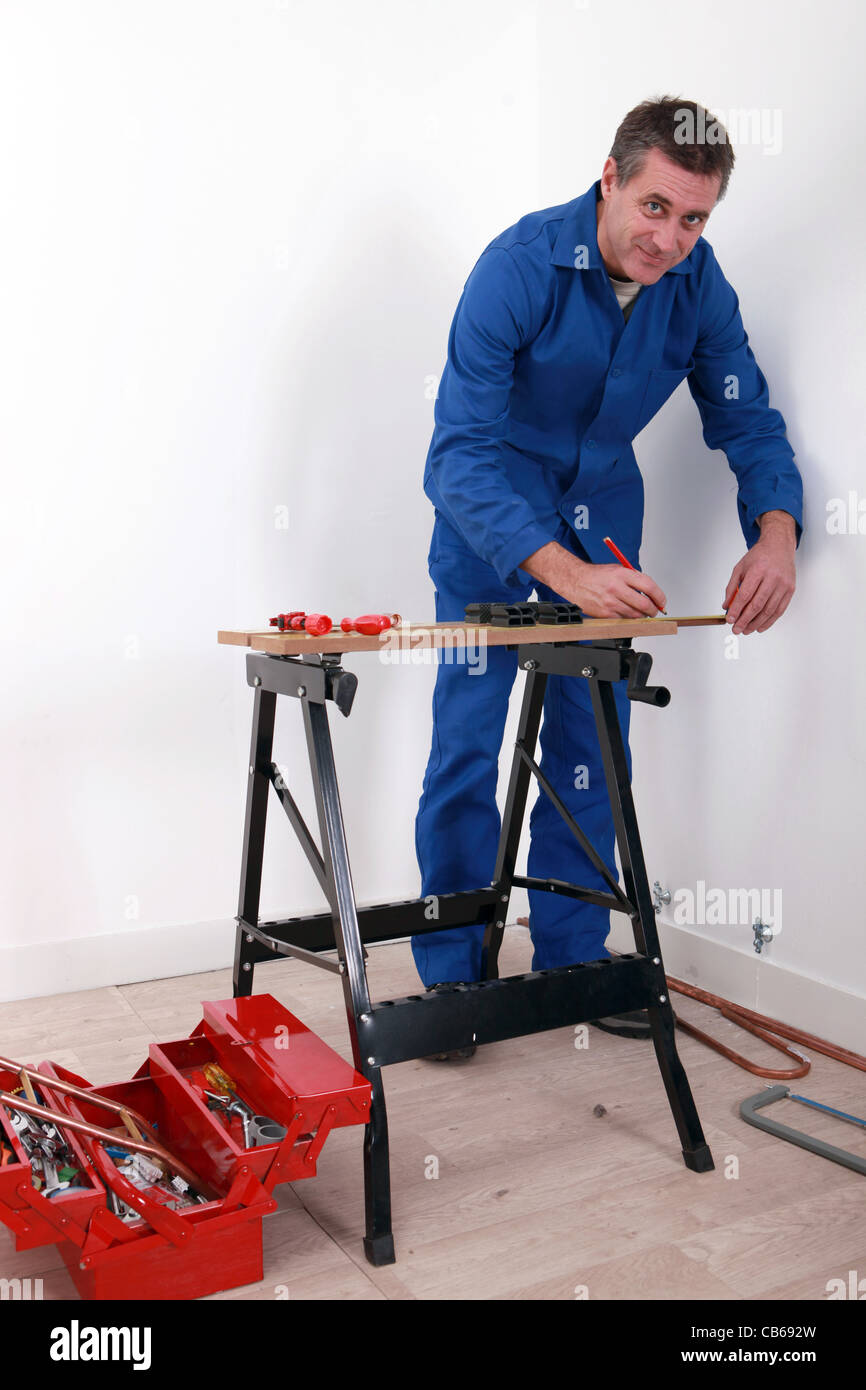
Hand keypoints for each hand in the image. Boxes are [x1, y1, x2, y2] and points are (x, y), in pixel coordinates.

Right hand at [522, 541, 665, 617]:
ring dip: (642, 616)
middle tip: (654, 611)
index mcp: (622, 574)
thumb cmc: (596, 575)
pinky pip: (623, 620)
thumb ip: (634, 579)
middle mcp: (616, 588)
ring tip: (641, 613)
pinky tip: (626, 614)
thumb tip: (651, 592)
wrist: (574, 580)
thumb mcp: (617, 569)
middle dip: (653, 610)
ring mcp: (610, 602)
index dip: (659, 597)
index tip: (662, 601)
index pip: (649, 586)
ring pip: (635, 615)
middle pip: (644, 604)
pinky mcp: (604, 613)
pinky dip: (628, 619)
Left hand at [723, 514, 795, 634]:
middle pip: (757, 605)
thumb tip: (726, 606)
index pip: (745, 595)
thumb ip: (732, 587)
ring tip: (746, 630)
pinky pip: (779, 610)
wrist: (779, 546)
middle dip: (745, 620)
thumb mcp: (740, 567)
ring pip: (769, 610)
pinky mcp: (790, 590)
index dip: (737, 610)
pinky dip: (769, 621)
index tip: (730, 620)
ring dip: (756, 623)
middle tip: (736, 629)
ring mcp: (783, 584)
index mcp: (758, 570)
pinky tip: (760, 627)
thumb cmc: (759, 556)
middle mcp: (772, 577)